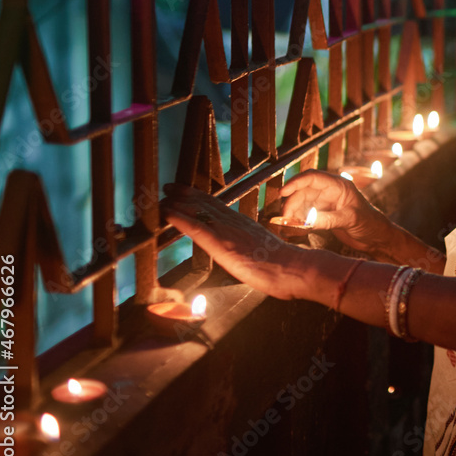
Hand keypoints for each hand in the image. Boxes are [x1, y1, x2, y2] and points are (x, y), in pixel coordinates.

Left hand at [161, 184, 315, 300]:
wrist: (294, 269)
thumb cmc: (285, 267)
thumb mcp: (266, 251)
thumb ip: (253, 246)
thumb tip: (248, 252)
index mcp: (245, 224)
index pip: (219, 206)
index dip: (201, 198)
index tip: (187, 192)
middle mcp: (235, 223)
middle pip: (207, 203)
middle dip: (186, 194)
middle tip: (169, 186)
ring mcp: (227, 231)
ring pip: (198, 211)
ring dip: (177, 203)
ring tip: (162, 197)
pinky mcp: (222, 244)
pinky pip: (196, 228)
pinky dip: (180, 218)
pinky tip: (167, 213)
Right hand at [279, 170, 395, 257]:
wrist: (376, 237)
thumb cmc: (370, 223)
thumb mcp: (350, 220)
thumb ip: (328, 220)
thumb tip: (305, 220)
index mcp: (339, 185)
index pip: (313, 177)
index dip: (296, 182)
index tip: (283, 192)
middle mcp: (330, 191)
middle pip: (303, 191)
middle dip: (292, 202)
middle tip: (286, 217)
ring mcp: (325, 203)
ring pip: (302, 203)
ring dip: (294, 212)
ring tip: (289, 224)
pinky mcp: (323, 215)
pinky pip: (305, 214)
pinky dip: (298, 220)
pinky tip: (296, 228)